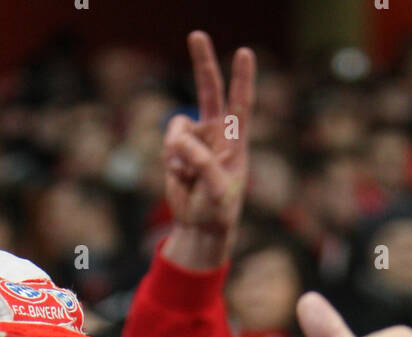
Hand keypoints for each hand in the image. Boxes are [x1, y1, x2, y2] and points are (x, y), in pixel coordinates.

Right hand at [162, 32, 255, 270]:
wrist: (200, 226)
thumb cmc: (218, 211)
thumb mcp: (217, 190)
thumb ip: (202, 163)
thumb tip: (180, 140)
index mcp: (236, 141)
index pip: (240, 104)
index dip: (242, 79)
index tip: (244, 52)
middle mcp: (217, 134)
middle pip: (209, 90)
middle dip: (203, 62)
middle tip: (197, 34)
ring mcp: (196, 139)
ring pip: (177, 128)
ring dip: (177, 153)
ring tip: (188, 175)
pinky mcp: (178, 149)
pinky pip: (168, 143)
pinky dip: (171, 161)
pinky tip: (180, 176)